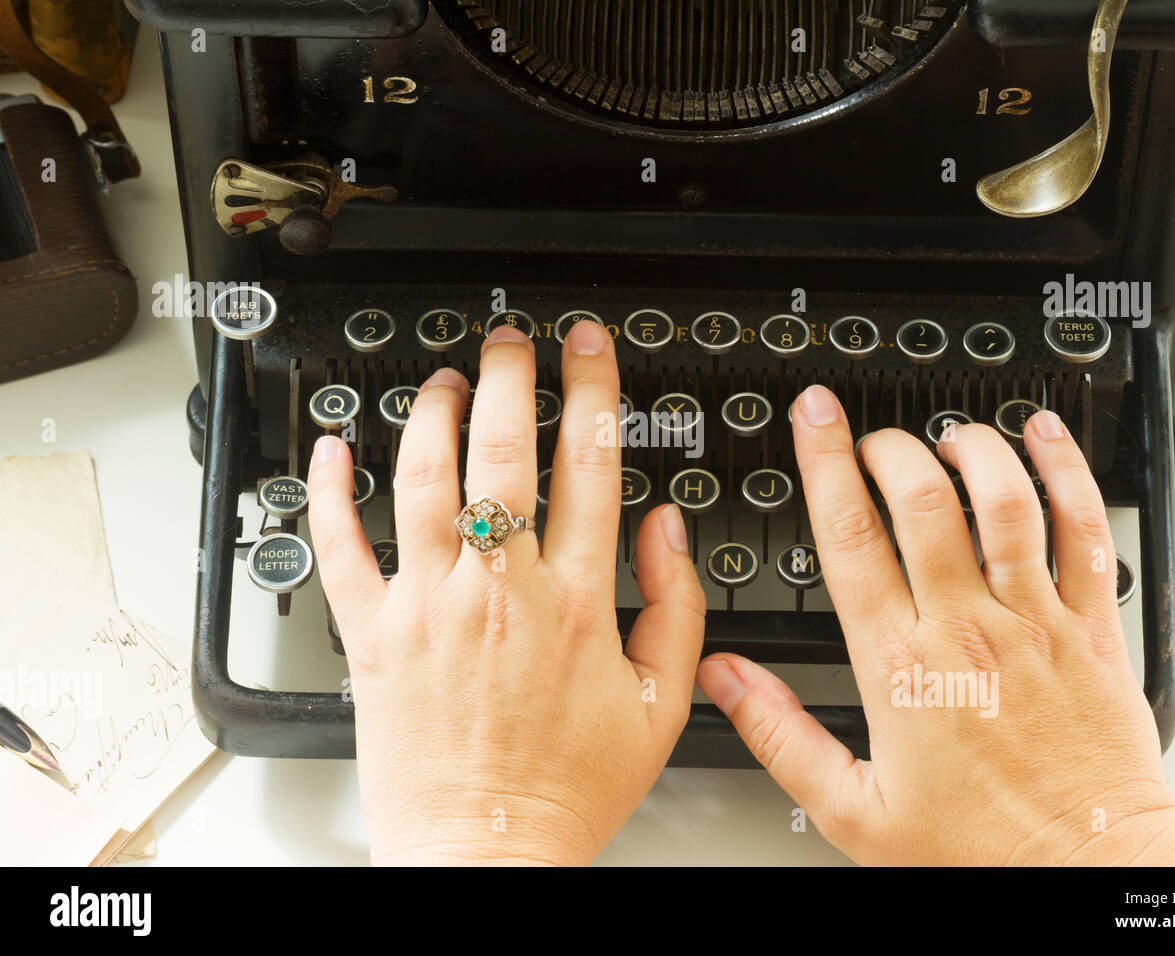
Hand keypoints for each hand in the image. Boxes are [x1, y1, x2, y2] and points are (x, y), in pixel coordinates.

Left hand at [307, 321, 704, 865]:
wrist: (487, 854)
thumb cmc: (568, 788)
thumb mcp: (660, 704)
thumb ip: (675, 605)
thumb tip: (668, 526)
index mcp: (576, 602)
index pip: (590, 465)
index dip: (592, 389)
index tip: (587, 348)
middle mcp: (499, 591)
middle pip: (503, 451)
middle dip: (510, 375)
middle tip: (512, 339)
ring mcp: (428, 609)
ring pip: (422, 480)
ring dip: (431, 412)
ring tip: (443, 377)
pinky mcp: (372, 637)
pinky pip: (341, 549)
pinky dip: (330, 492)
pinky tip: (333, 447)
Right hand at [697, 385, 1174, 865]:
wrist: (1080, 869)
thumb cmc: (975, 848)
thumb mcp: (852, 808)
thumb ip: (780, 735)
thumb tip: (721, 679)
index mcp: (899, 665)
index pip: (849, 537)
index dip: (824, 463)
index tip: (814, 420)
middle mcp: (966, 628)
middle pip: (922, 498)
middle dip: (889, 446)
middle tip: (871, 434)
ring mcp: (1034, 621)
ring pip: (1004, 499)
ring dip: (973, 448)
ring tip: (948, 434)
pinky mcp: (1092, 627)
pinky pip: (1083, 529)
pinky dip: (1067, 471)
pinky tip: (1046, 437)